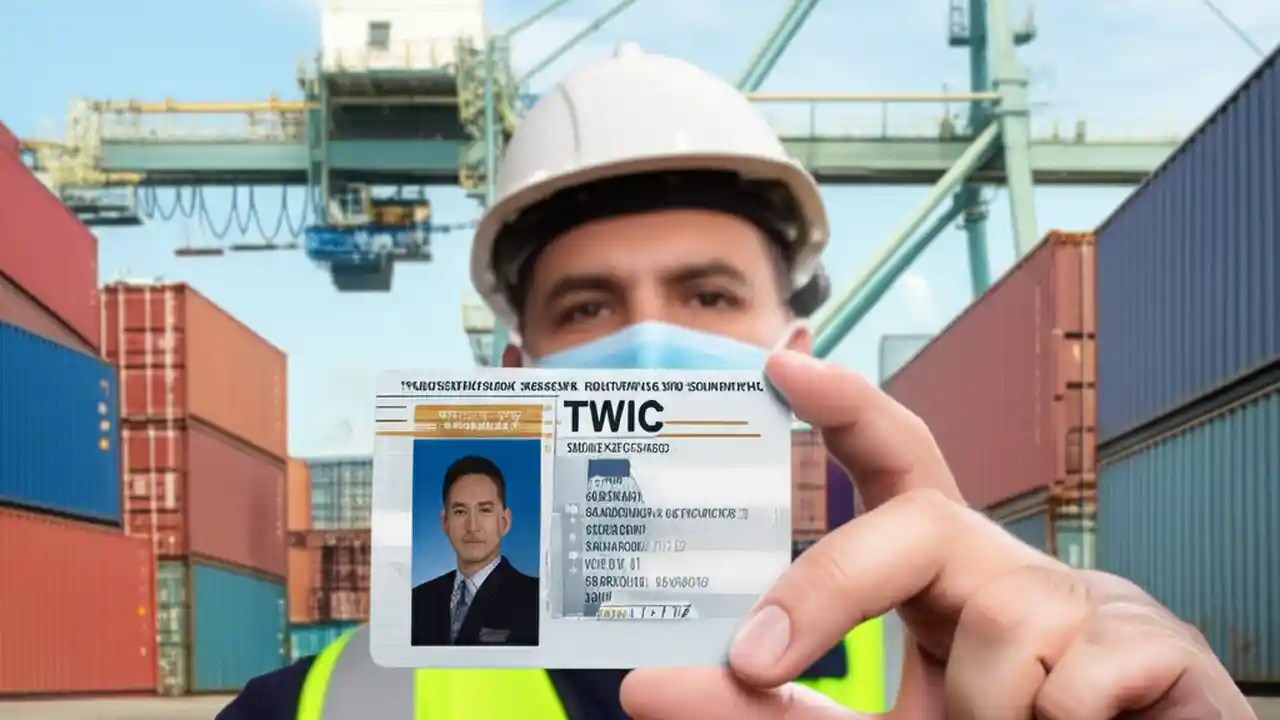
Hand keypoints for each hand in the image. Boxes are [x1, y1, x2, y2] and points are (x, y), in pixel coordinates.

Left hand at [621, 350, 1252, 718]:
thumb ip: (769, 710)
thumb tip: (645, 686)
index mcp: (937, 575)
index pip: (893, 465)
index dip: (844, 405)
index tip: (782, 361)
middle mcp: (1002, 566)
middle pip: (917, 520)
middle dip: (831, 584)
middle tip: (757, 658)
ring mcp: (1080, 600)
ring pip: (998, 621)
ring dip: (974, 708)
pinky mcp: (1153, 646)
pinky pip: (1071, 683)